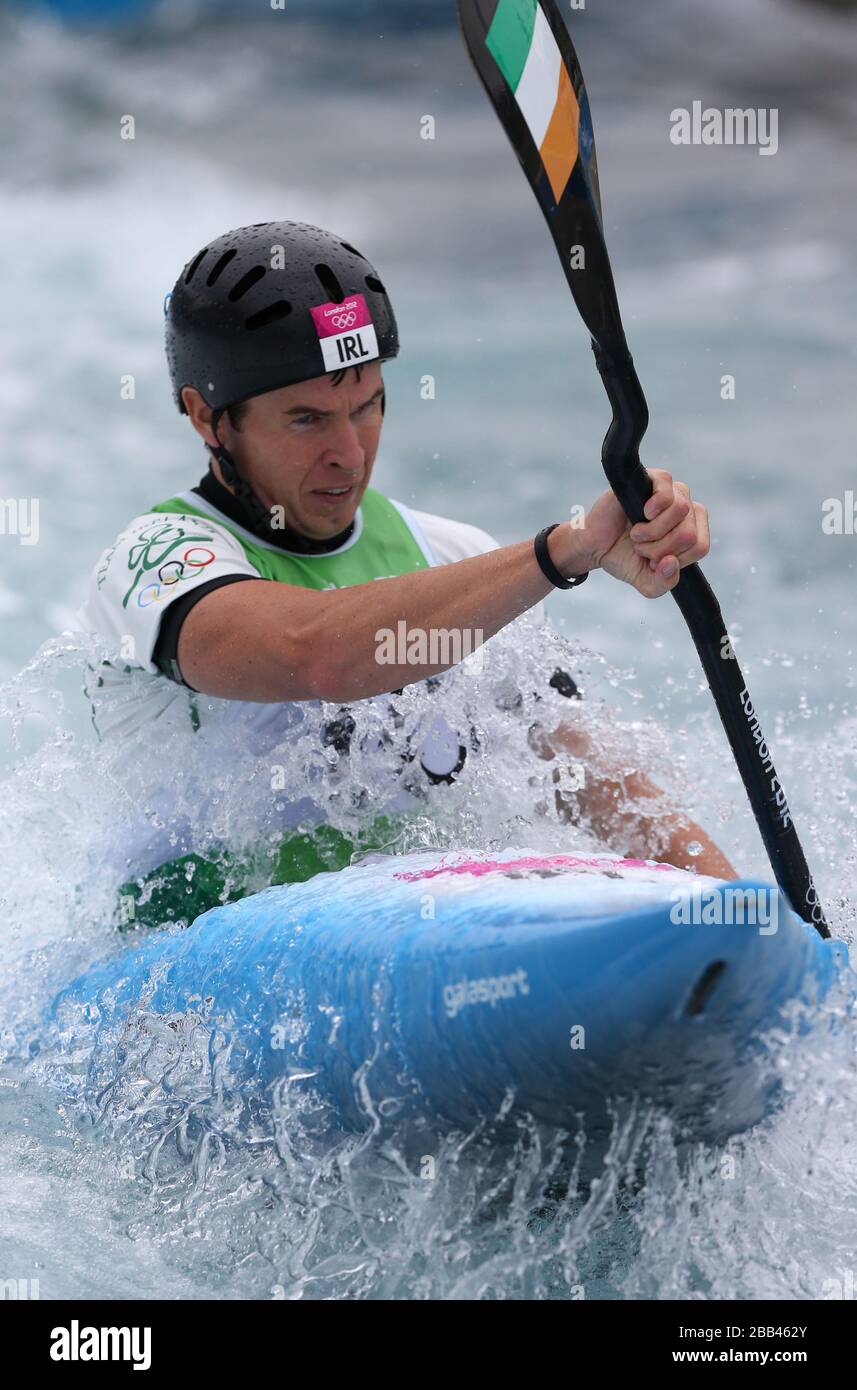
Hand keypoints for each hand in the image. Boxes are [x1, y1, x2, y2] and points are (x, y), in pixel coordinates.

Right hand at [577, 470, 710, 597]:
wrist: (594, 545)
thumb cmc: (622, 557)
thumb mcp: (647, 582)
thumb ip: (664, 582)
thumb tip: (670, 562)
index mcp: (690, 532)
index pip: (701, 546)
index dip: (676, 559)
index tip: (653, 561)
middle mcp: (685, 511)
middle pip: (690, 533)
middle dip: (660, 549)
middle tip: (640, 548)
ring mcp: (672, 493)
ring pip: (682, 511)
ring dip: (653, 531)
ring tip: (637, 534)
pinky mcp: (654, 479)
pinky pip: (669, 491)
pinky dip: (656, 506)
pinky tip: (643, 513)